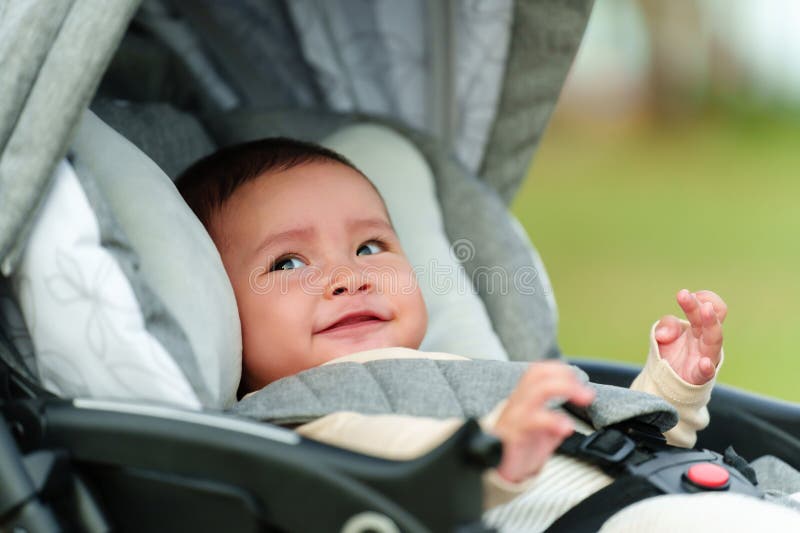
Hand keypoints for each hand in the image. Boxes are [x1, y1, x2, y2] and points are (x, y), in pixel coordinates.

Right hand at [492, 361, 594, 482]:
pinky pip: (532, 419)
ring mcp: (515, 415)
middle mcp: (518, 402)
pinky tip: (566, 427)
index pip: (539, 371)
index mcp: (524, 399)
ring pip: (537, 390)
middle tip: (587, 394)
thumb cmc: (519, 450)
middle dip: (566, 377)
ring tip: (584, 399)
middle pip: (538, 374)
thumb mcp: (542, 434)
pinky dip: (553, 419)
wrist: (498, 471)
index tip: (580, 384)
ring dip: (564, 388)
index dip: (561, 371)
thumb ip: (555, 423)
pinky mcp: (514, 433)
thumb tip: (568, 419)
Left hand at [655, 289, 726, 384]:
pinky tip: (703, 363)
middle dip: (697, 306)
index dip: (701, 298)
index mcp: (699, 326)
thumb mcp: (664, 332)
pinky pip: (706, 372)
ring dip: (711, 324)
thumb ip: (666, 326)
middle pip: (708, 320)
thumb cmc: (672, 351)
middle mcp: (706, 339)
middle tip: (684, 294)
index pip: (710, 306)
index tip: (684, 294)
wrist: (668, 379)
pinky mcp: (699, 376)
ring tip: (706, 309)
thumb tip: (664, 334)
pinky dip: (706, 367)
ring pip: (714, 340)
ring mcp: (705, 357)